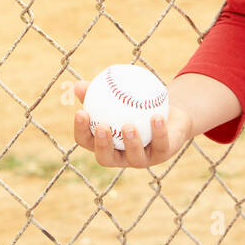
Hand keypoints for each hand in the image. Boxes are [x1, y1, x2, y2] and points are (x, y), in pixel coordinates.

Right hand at [71, 80, 192, 167]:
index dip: (81, 130)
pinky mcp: (162, 154)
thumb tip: (77, 86)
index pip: (86, 141)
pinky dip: (158, 131)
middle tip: (101, 127)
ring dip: (131, 142)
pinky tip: (156, 117)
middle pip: (106, 158)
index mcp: (105, 143)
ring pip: (135, 157)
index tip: (81, 112)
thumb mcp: (116, 92)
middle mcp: (120, 156)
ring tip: (128, 126)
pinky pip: (160, 144)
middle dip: (102, 145)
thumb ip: (96, 90)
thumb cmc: (134, 102)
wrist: (166, 109)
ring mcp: (141, 158)